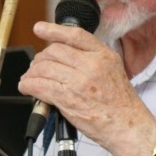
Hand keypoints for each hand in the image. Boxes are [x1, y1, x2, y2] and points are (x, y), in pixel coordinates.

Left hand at [19, 21, 155, 152]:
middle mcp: (92, 65)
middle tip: (37, 66)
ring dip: (32, 73)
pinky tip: (26, 87)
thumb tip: (62, 52)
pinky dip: (28, 85)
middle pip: (54, 51)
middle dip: (41, 58)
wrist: (128, 127)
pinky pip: (40, 86)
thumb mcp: (112, 70)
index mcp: (104, 55)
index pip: (74, 35)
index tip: (39, 28)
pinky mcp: (68, 99)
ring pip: (44, 68)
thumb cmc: (120, 103)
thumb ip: (91, 58)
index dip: (53, 30)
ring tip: (30, 78)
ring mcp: (79, 82)